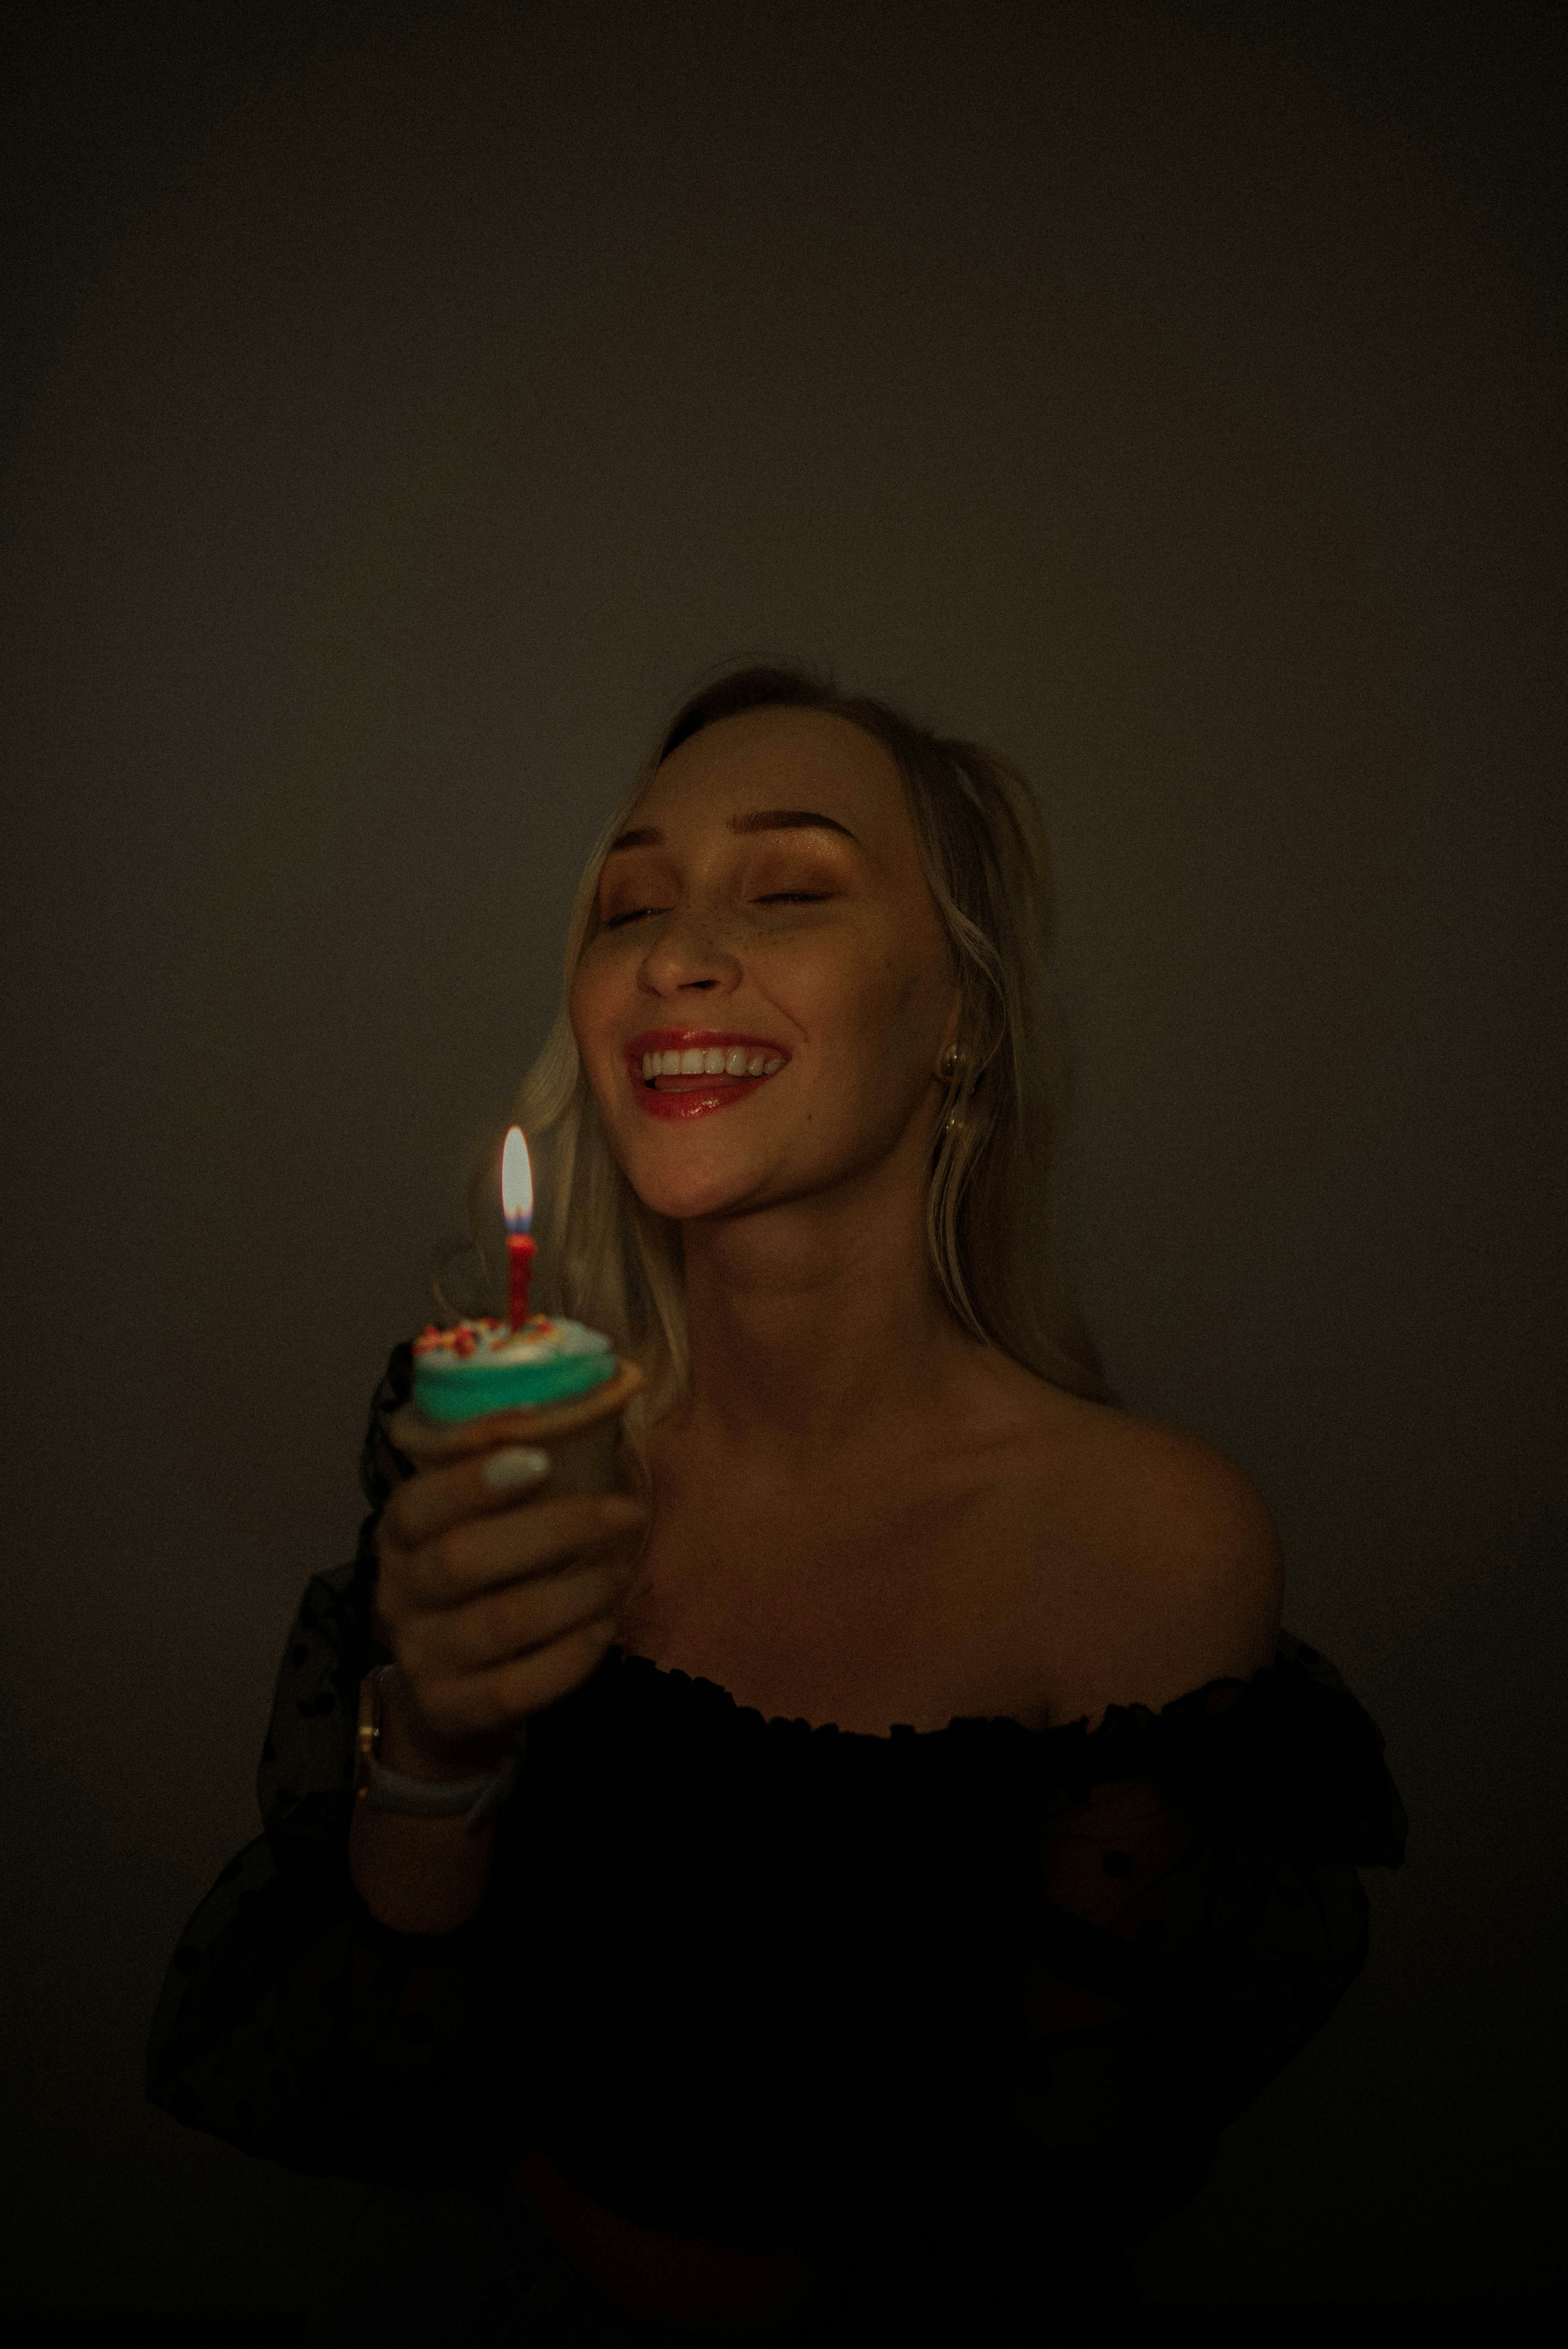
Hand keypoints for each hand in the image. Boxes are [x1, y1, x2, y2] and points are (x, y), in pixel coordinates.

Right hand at [374, 1445, 647, 1772]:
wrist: (448, 1698)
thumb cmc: (483, 1586)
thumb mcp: (480, 1530)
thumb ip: (517, 1481)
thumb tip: (598, 1412)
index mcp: (401, 1536)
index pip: (419, 1504)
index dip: (474, 1480)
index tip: (542, 1459)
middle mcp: (399, 1595)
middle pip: (463, 1558)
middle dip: (555, 1530)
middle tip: (626, 1514)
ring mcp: (421, 1657)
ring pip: (500, 1623)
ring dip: (576, 1593)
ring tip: (620, 1573)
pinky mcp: (452, 1710)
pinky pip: (517, 1687)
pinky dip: (571, 1656)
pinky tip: (604, 1628)